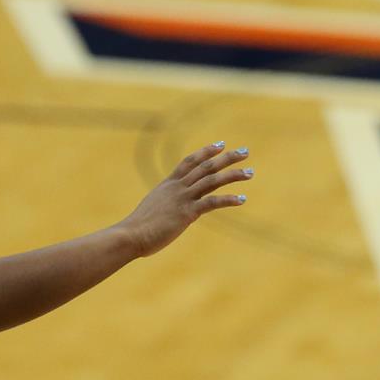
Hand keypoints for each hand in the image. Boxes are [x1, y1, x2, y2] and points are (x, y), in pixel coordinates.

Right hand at [119, 140, 250, 257]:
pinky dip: (228, 199)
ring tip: (250, 173)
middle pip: (206, 166)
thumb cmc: (137, 228)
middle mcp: (177, 187)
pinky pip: (211, 202)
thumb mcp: (152, 209)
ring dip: (233, 174)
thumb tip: (166, 210)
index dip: (206, 151)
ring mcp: (182, 198)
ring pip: (212, 180)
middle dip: (226, 157)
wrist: (129, 235)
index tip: (220, 144)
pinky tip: (242, 199)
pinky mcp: (186, 213)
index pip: (190, 161)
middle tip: (244, 151)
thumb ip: (162, 205)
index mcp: (168, 184)